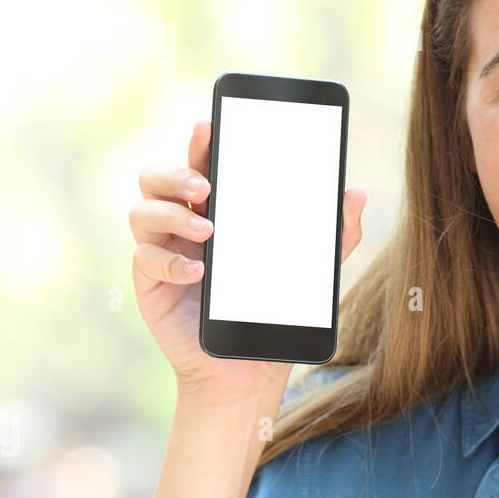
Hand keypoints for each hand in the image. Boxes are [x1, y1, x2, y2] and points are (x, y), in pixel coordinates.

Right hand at [129, 119, 367, 405]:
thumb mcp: (310, 269)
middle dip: (176, 172)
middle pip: (157, 177)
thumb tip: (357, 193)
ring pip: (141, 211)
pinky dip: (170, 262)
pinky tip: (198, 273)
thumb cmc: (273, 311)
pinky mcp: (151, 284)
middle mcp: (183, 223)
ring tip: (208, 232)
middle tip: (207, 186)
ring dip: (171, 214)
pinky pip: (144, 260)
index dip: (200, 141)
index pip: (202, 163)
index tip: (210, 125)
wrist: (248, 372)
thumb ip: (333, 233)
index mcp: (218, 209)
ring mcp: (163, 251)